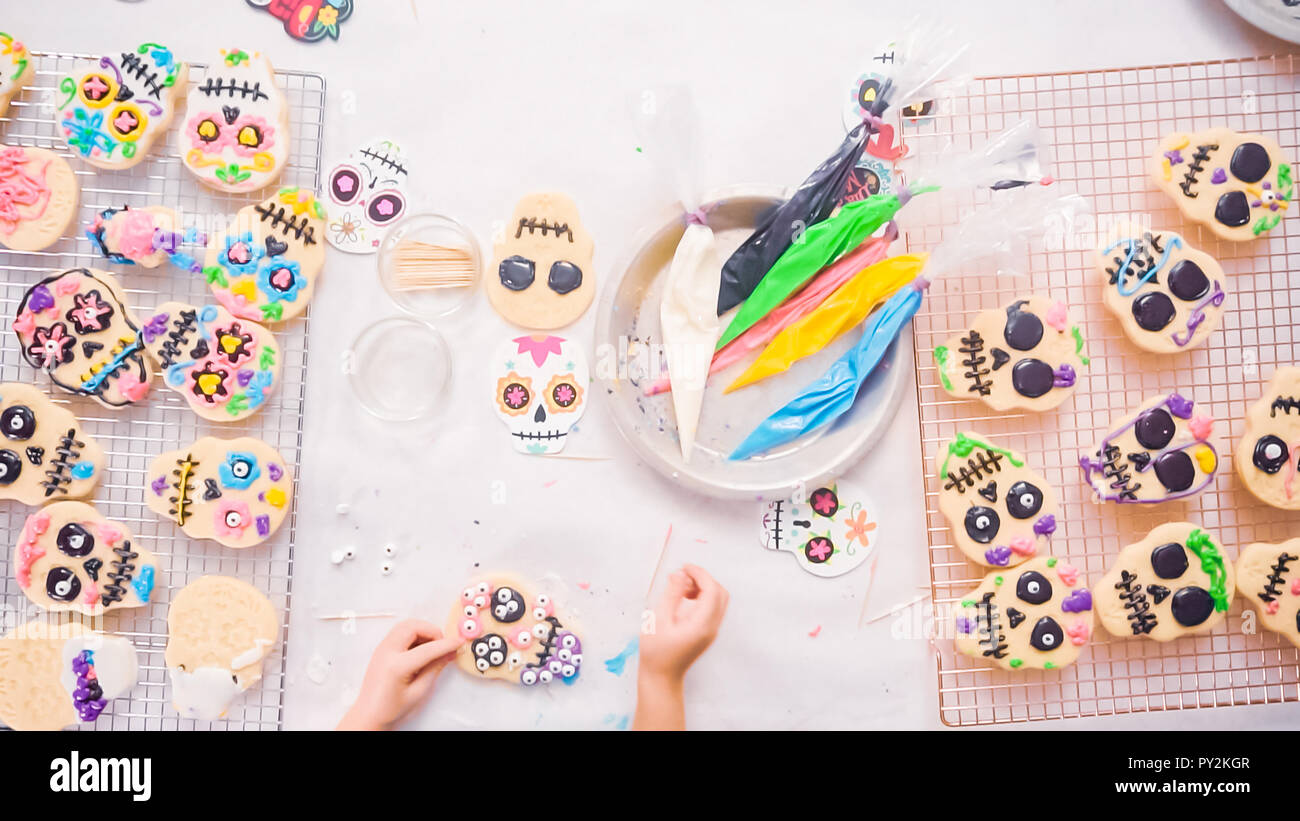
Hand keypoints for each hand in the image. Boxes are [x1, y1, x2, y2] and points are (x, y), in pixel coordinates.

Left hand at [336, 619, 460, 730]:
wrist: (369, 714)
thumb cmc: (389, 708)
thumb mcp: (418, 692)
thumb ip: (434, 669)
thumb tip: (448, 654)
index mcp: (396, 666)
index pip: (427, 648)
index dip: (446, 644)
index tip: (457, 643)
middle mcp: (386, 653)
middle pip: (413, 627)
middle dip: (432, 631)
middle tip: (442, 644)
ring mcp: (382, 649)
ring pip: (405, 625)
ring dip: (422, 630)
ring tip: (432, 646)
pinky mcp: (381, 649)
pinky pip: (399, 632)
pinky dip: (413, 634)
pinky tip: (421, 648)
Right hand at [634, 564, 727, 729]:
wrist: (661, 677)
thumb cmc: (656, 652)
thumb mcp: (658, 619)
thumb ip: (671, 595)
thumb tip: (680, 574)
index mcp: (702, 624)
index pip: (712, 590)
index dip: (700, 574)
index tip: (684, 567)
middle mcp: (712, 627)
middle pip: (720, 593)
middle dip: (703, 579)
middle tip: (682, 575)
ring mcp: (711, 631)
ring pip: (718, 600)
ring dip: (703, 588)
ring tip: (681, 588)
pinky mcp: (707, 632)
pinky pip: (712, 608)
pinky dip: (702, 597)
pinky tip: (684, 598)